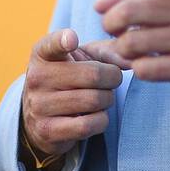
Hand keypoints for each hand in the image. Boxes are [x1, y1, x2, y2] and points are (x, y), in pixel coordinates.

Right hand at [21, 28, 123, 157]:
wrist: (41, 117)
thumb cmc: (70, 79)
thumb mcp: (83, 58)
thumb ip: (108, 52)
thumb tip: (132, 61)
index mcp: (42, 54)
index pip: (51, 44)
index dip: (63, 40)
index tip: (72, 40)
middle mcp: (37, 77)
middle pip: (93, 75)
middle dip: (112, 79)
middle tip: (110, 82)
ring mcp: (39, 105)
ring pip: (93, 101)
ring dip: (107, 100)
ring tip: (101, 98)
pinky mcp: (46, 130)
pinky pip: (87, 125)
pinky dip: (101, 121)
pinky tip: (95, 116)